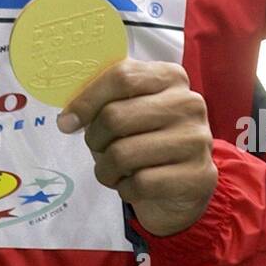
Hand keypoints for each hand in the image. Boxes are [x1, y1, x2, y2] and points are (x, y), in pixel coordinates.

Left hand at [56, 57, 216, 236]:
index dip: (86, 100)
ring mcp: (197, 140)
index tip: (67, 121)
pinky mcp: (198, 176)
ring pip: (123, 154)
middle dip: (95, 139)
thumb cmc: (146, 139)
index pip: (121, 76)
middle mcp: (189, 103)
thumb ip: (103, 101)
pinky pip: (140, 183)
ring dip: (106, 169)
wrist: (183, 185)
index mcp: (170, 77)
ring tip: (113, 170)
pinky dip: (125, 189)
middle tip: (98, 148)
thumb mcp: (128, 110)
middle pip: (116, 116)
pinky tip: (133, 185)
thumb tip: (68, 118)